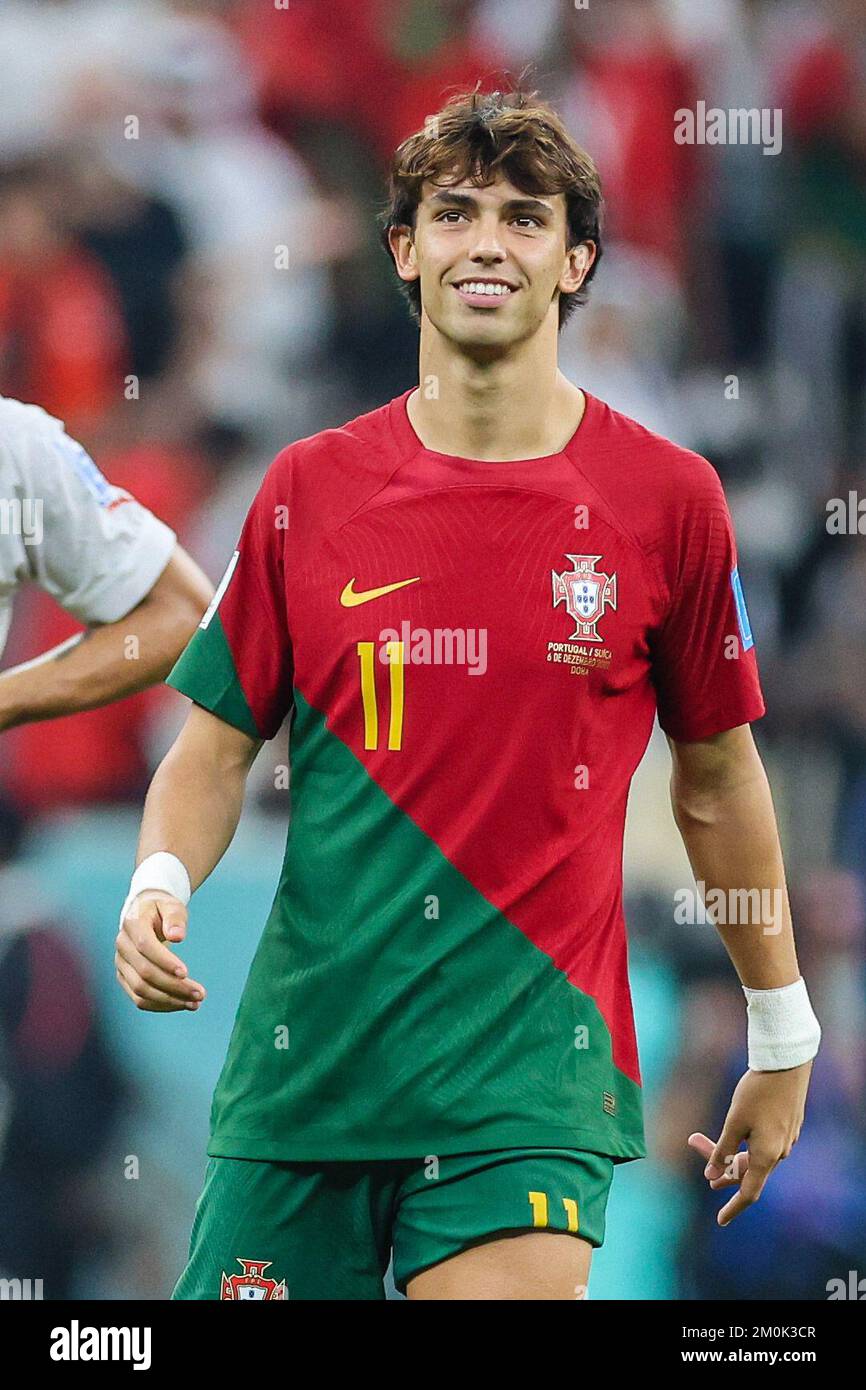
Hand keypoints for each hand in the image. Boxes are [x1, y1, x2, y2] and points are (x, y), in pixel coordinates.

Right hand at [115, 890, 205, 1012]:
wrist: (145, 915)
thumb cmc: (162, 910)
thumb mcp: (171, 906)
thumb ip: (175, 918)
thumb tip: (177, 936)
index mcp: (132, 924)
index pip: (145, 946)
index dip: (164, 961)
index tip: (186, 972)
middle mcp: (122, 946)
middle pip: (144, 973)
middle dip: (173, 986)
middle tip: (200, 994)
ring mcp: (121, 964)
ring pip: (141, 990)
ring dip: (169, 1000)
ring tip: (195, 1003)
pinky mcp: (125, 978)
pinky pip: (139, 999)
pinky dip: (161, 1005)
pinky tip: (182, 1004)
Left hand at [688, 1061, 812, 1224]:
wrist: (787, 1064)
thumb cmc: (757, 1092)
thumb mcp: (734, 1121)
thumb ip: (723, 1151)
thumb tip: (711, 1176)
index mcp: (766, 1155)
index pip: (749, 1192)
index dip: (733, 1207)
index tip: (720, 1221)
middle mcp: (779, 1152)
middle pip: (747, 1170)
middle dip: (720, 1166)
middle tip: (693, 1144)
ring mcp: (785, 1139)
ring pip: (754, 1155)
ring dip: (729, 1151)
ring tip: (700, 1140)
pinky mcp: (787, 1126)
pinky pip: (763, 1144)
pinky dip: (744, 1142)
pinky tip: (734, 1129)